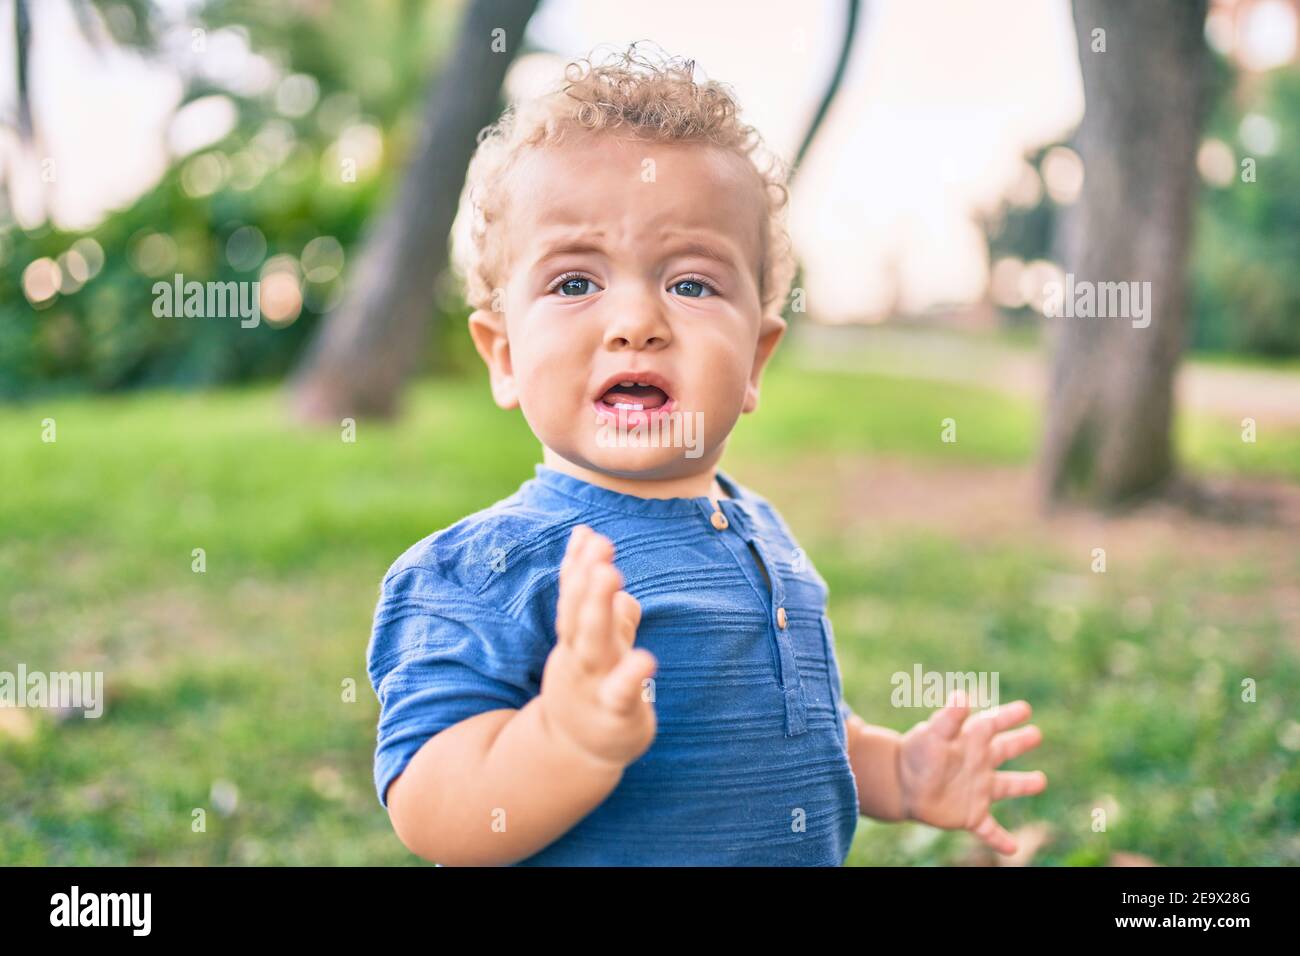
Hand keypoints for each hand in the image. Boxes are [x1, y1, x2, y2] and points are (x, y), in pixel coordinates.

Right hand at [539, 525, 656, 768]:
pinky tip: (645, 659)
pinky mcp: (615, 714)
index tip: (586, 532)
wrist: (576, 752)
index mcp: (576, 639)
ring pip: (593, 646)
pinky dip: (631, 676)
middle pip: (579, 614)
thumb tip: (606, 568)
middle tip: (601, 545)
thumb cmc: (594, 688)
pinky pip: (622, 694)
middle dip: (588, 580)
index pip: (574, 597)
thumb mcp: (599, 647)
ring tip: (610, 575)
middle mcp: (579, 657)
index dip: (578, 565)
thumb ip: (606, 609)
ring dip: (599, 610)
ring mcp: (593, 686)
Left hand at [897, 691, 1046, 854]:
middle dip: (1020, 741)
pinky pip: (989, 830)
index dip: (1009, 716)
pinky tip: (1012, 849)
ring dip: (1023, 784)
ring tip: (1040, 781)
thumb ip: (949, 718)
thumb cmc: (915, 754)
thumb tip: (962, 695)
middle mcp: (976, 763)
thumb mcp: (933, 734)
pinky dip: (1000, 839)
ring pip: (1005, 786)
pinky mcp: (970, 815)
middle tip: (1036, 733)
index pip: (993, 724)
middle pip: (1004, 750)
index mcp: (969, 741)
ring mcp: (976, 789)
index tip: (1025, 709)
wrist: (896, 785)